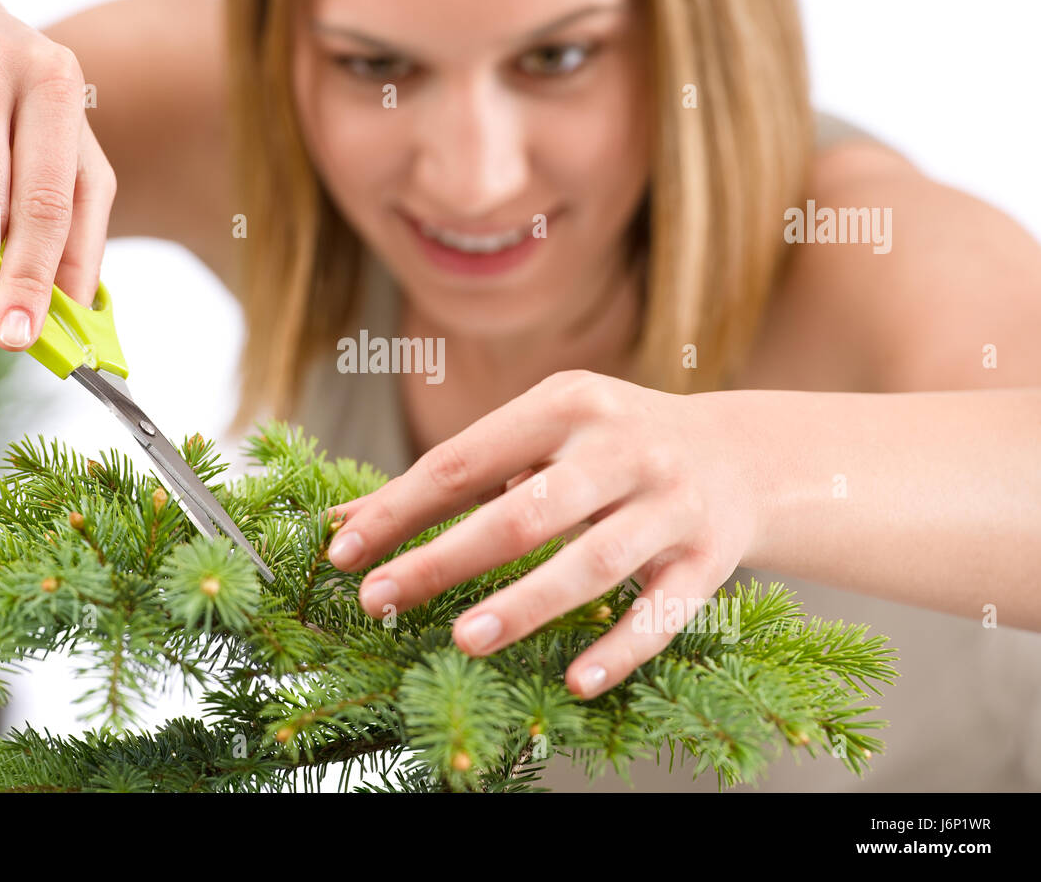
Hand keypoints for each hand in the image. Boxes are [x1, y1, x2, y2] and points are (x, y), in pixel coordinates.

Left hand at [323, 369, 761, 698]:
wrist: (740, 454)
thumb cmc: (610, 446)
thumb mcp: (541, 432)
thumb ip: (458, 475)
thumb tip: (350, 522)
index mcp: (568, 404)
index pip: (465, 461)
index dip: (400, 510)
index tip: (343, 552)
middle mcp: (624, 447)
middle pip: (523, 513)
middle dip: (443, 559)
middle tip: (378, 600)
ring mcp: (672, 504)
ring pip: (592, 563)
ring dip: (525, 605)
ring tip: (461, 640)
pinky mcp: (711, 558)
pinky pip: (663, 612)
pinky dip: (620, 648)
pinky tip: (574, 681)